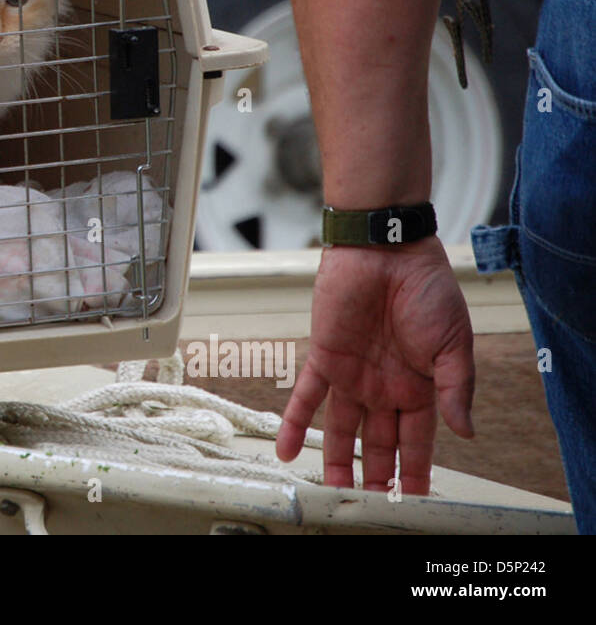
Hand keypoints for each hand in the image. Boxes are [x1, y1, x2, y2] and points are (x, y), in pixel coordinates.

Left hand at [276, 236, 475, 495]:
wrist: (386, 250)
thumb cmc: (426, 288)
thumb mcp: (453, 342)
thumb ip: (456, 389)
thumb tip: (466, 432)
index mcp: (418, 384)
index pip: (417, 439)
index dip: (415, 468)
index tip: (414, 495)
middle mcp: (383, 385)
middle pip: (378, 440)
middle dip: (376, 471)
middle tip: (371, 499)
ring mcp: (352, 374)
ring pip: (340, 427)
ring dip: (335, 458)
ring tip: (333, 487)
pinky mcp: (324, 357)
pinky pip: (304, 396)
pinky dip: (292, 422)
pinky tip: (283, 448)